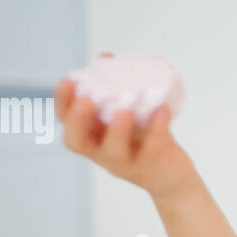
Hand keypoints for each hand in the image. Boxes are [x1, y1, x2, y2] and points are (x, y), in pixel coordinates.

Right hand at [57, 53, 196, 202]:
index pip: (67, 123)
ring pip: (114, 152)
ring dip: (117, 130)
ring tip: (124, 110)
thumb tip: (105, 58)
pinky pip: (153, 147)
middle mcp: (102, 153)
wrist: (173, 178)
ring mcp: (126, 163)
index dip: (63, 103)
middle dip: (78, 120)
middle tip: (85, 100)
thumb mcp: (128, 116)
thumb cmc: (145, 141)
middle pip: (78, 143)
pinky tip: (163, 109)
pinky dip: (157, 127)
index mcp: (92, 138)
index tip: (68, 80)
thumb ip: (115, 90)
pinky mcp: (152, 166)